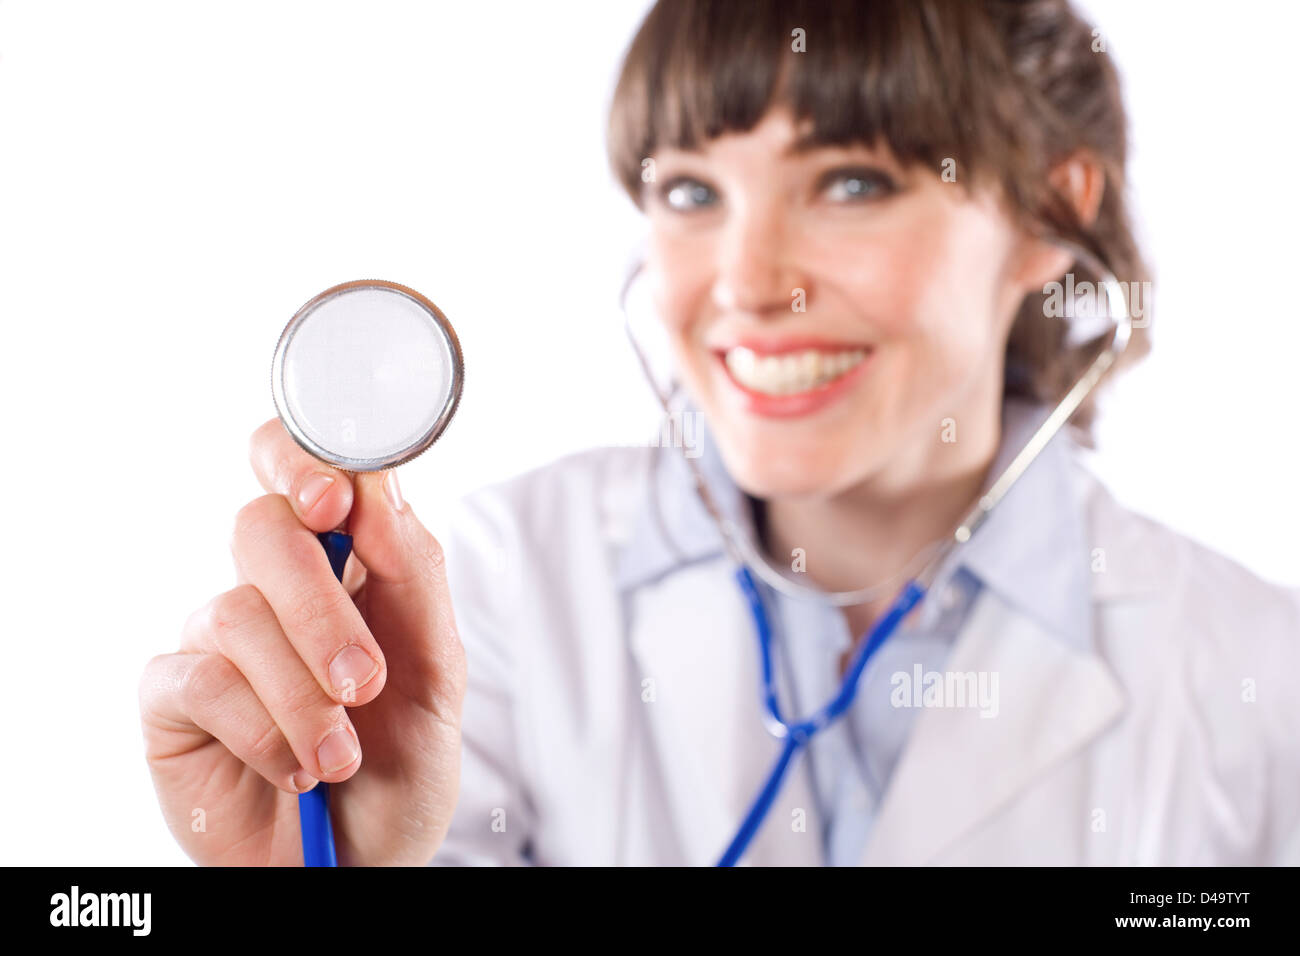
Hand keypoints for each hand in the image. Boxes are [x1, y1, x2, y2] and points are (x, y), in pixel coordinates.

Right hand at [138, 419, 466, 864]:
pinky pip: (202, 680)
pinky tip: (295, 769)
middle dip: (321, 611)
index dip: (300, 462)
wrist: (368, 861)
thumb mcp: (440, 673)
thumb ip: (414, 576)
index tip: (330, 497)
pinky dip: (262, 731)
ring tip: (342, 756)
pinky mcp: (174, 697)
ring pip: (236, 613)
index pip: (301, 470)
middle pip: (261, 530)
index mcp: (346, 563)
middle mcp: (274, 590)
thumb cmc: (404, 763)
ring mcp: (218, 639)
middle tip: (366, 682)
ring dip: (302, 695)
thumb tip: (375, 486)